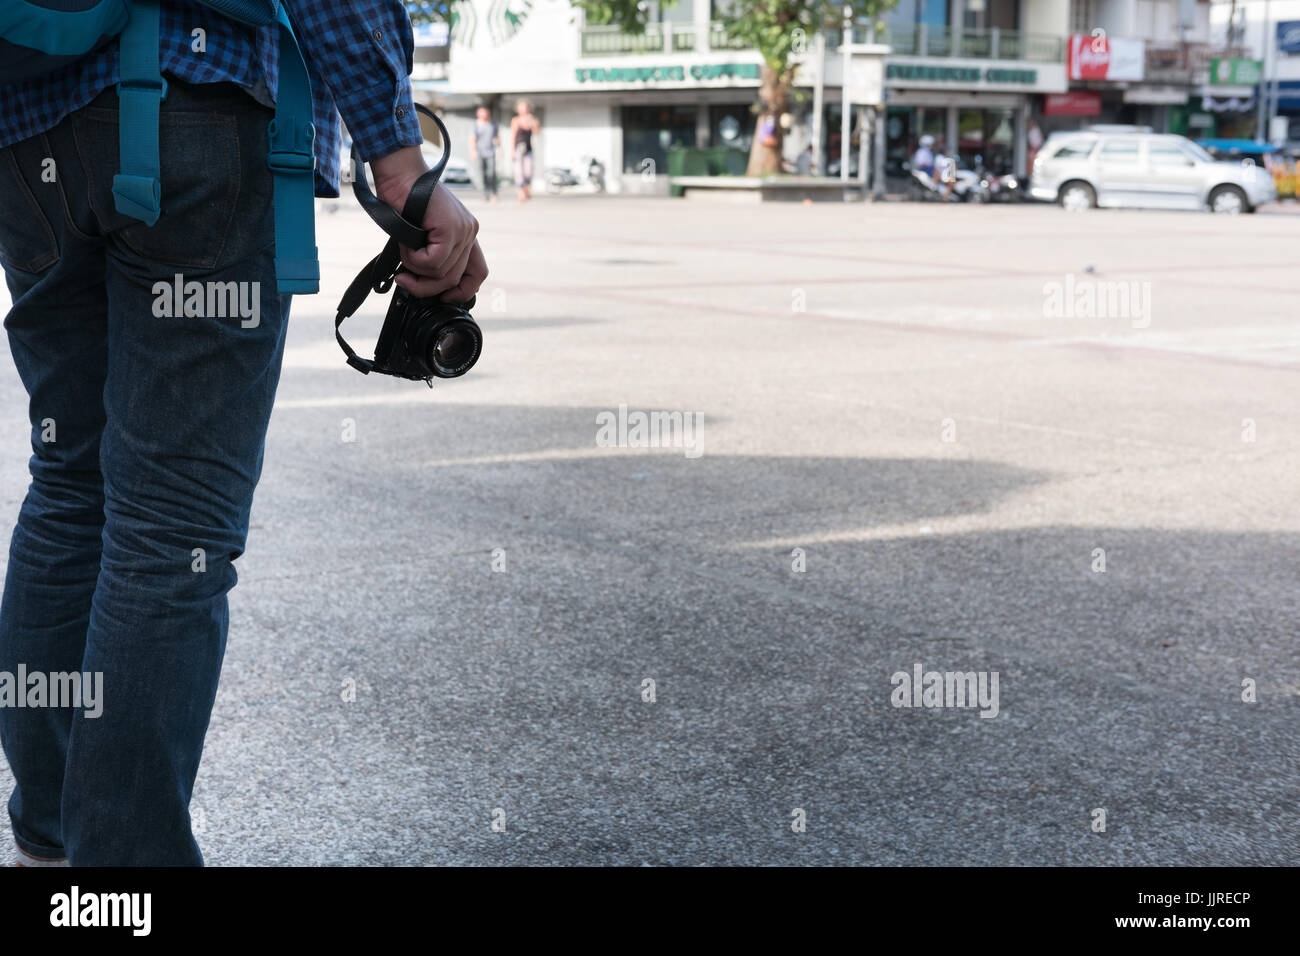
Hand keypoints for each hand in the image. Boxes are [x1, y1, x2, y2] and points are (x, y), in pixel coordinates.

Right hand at [369, 145, 487, 301]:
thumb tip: (425, 284)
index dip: (461, 291)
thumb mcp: (421, 235)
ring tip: (403, 250)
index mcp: (467, 233)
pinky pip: (431, 262)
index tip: (442, 298)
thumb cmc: (403, 200)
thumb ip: (432, 255)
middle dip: (427, 287)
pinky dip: (413, 259)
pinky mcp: (450, 229)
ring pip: (441, 272)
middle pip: (456, 278)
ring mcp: (463, 230)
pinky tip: (406, 244)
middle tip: (405, 281)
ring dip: (414, 268)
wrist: (398, 172)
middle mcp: (470, 232)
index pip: (478, 273)